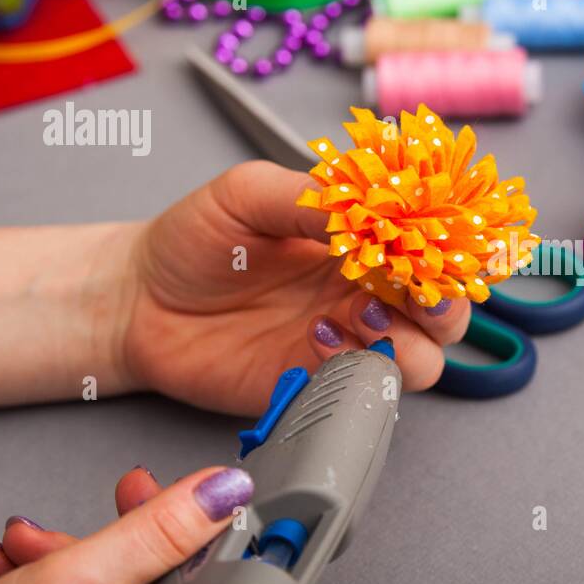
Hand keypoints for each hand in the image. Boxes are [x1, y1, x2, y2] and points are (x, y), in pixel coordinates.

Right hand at [0, 465, 251, 583]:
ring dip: (61, 554)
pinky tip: (16, 573)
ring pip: (111, 580)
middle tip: (54, 536)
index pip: (204, 568)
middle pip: (151, 571)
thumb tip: (222, 491)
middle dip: (94, 541)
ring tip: (22, 554)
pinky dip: (46, 578)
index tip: (143, 491)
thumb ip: (155, 533)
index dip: (168, 522)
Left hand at [119, 160, 469, 414]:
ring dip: (405, 341)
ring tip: (357, 315)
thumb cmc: (193, 240)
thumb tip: (369, 206)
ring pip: (419, 359)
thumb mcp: (247, 193)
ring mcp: (345, 343)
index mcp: (361, 241)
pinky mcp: (317, 385)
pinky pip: (363, 390)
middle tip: (415, 291)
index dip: (446, 250)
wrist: (136, 301)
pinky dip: (358, 370)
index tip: (434, 245)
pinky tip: (319, 341)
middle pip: (443, 313)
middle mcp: (363, 293)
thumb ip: (310, 198)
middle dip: (444, 305)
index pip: (430, 249)